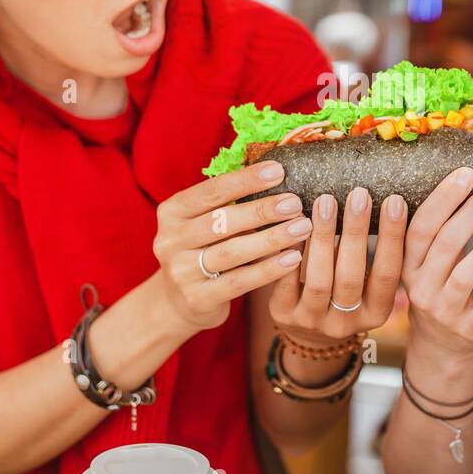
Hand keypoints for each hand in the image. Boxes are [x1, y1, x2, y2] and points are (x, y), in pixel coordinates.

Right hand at [152, 161, 314, 331]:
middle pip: (222, 221)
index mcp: (172, 212)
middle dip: (262, 210)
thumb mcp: (204, 223)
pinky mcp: (197, 298)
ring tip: (302, 227)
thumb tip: (277, 176)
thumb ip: (230, 203)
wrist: (179, 302)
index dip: (245, 180)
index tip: (278, 171)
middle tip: (295, 203)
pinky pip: (239, 281)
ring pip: (232, 252)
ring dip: (271, 238)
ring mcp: (181, 272)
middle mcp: (170, 240)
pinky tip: (294, 258)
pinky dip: (269, 269)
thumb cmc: (203, 250)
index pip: (211, 191)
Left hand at [262, 187, 409, 345]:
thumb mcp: (367, 284)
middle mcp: (346, 323)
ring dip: (324, 237)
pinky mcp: (284, 314)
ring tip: (326, 201)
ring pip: (319, 280)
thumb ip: (376, 254)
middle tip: (359, 194)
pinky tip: (294, 222)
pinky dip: (292, 250)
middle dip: (356, 232)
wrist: (307, 331)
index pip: (388, 275)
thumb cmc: (345, 291)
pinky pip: (286, 280)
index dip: (392, 238)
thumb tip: (391, 201)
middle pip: (352, 276)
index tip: (394, 201)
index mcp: (375, 314)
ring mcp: (313, 321)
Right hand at [400, 166, 472, 358]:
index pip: (421, 227)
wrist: (440, 346)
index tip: (466, 173)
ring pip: (465, 275)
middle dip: (472, 211)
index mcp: (407, 265)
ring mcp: (444, 311)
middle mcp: (420, 288)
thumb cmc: (437, 289)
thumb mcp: (424, 264)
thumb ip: (436, 233)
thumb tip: (462, 180)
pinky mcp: (470, 329)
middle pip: (446, 244)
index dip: (443, 199)